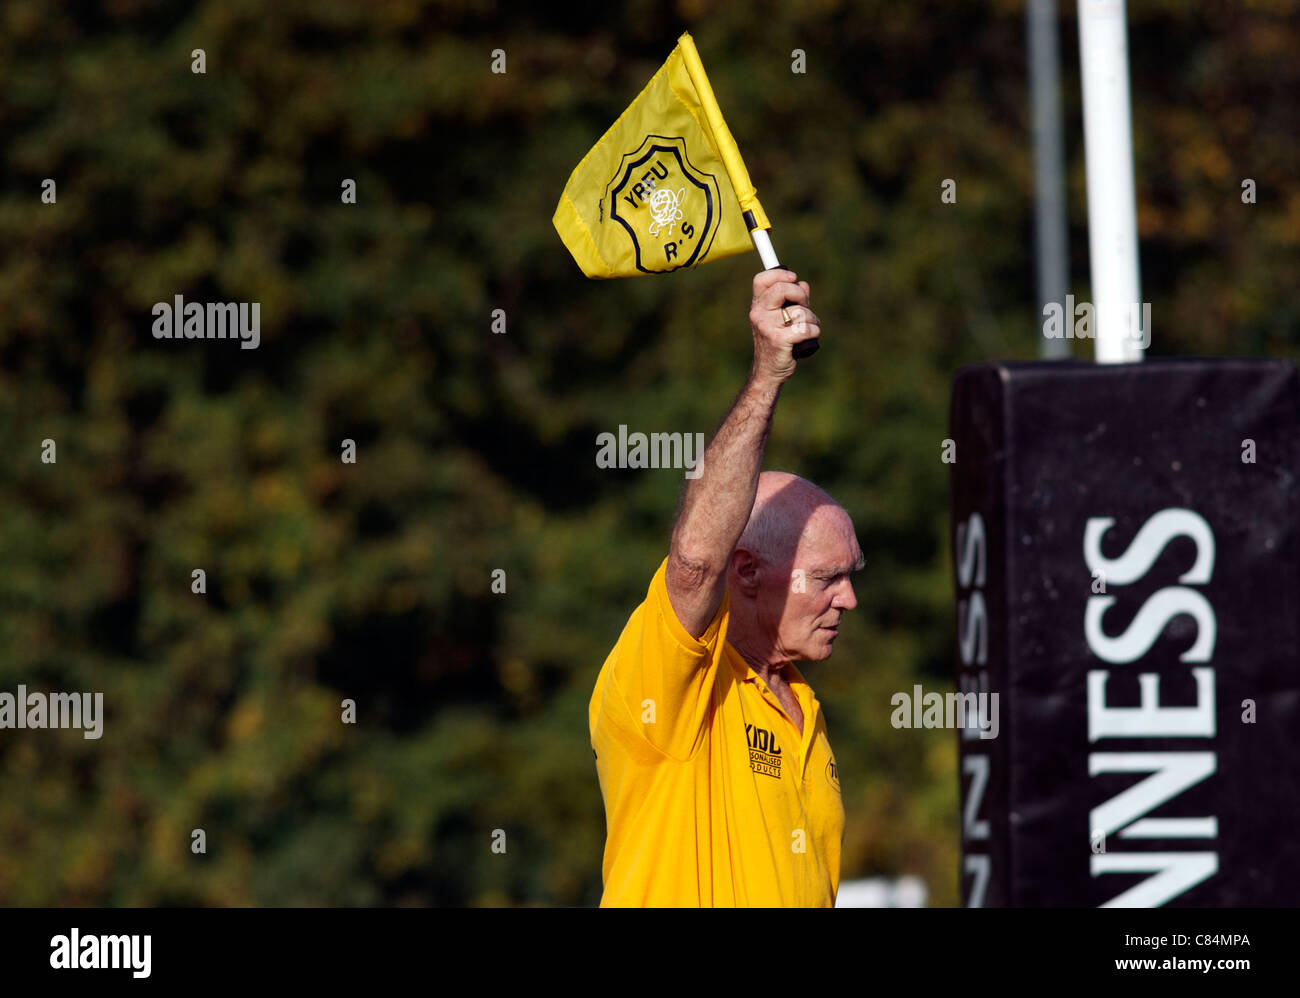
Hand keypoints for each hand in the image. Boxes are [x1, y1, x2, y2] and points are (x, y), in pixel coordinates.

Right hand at [748, 269, 819, 384]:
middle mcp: (759, 314)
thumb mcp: (779, 319)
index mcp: (757, 306)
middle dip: (801, 295)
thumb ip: (790, 300)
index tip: (793, 279)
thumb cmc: (777, 342)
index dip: (780, 274)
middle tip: (804, 306)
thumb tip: (803, 284)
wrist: (768, 372)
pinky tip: (809, 338)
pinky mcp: (780, 340)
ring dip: (812, 319)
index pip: (762, 280)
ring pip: (801, 311)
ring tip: (808, 328)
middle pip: (782, 289)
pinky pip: (806, 328)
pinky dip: (814, 332)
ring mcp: (768, 327)